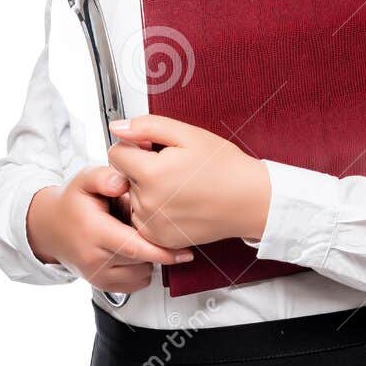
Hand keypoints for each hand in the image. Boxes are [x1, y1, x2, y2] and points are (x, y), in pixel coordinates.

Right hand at [25, 165, 193, 293]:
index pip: (133, 247)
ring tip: (133, 234)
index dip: (162, 251)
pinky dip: (142, 268)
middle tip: (145, 223)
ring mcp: (97, 276)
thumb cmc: (73, 202)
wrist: (51, 227)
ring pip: (141, 273)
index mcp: (93, 232)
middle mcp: (94, 259)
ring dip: (148, 257)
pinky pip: (136, 283)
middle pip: (142, 260)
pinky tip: (133, 250)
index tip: (185, 252)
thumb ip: (104, 176)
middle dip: (154, 244)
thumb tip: (123, 182)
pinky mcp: (103, 286)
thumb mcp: (85, 179)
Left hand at [107, 115, 271, 249]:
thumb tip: (117, 127)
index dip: (134, 146)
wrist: (250, 200)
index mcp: (152, 174)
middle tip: (173, 168)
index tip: (152, 149)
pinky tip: (176, 203)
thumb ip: (147, 127)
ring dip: (145, 190)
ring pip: (131, 198)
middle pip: (123, 176)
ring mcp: (153, 224)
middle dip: (141, 168)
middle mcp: (149, 203)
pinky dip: (153, 210)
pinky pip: (140, 219)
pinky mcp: (159, 238)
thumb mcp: (188, 134)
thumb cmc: (225, 168)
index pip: (116, 153)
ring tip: (178, 187)